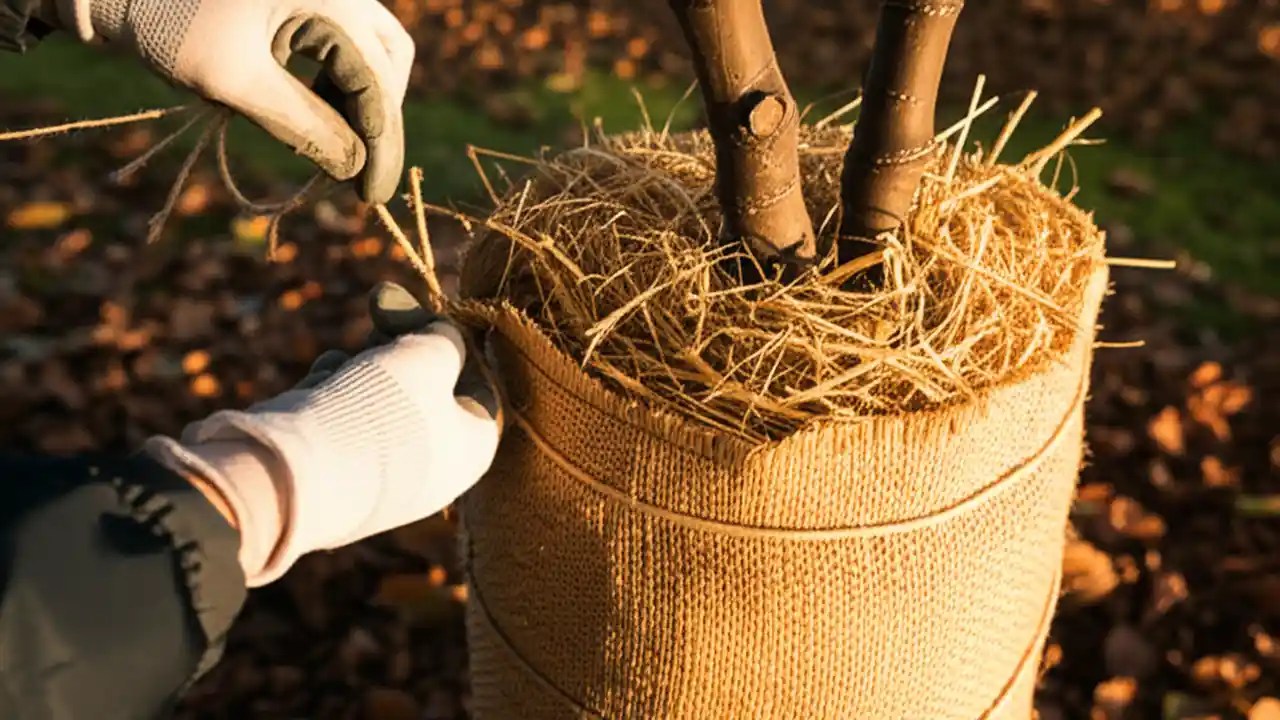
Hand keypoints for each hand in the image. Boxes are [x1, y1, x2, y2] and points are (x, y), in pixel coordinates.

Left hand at [52, 0, 412, 202]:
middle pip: (390, 59)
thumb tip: (355, 167)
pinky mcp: (309, 0)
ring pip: (375, 50)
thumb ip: (301, 124)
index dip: (380, 143)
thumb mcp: (234, 80)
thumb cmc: (170, 24)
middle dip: (379, 121)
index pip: (376, 77)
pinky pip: (347, 43)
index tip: (371, 196)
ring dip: (364, 103)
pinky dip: (342, 83)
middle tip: (364, 178)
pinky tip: (321, 114)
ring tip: (340, 149)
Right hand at [146, 284, 500, 585]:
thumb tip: (442, 331)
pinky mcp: (338, 477)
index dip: (453, 338)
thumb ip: (444, 334)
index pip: (479, 382)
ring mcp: (385, 477)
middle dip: (399, 341)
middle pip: (427, 386)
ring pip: (380, 398)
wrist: (298, 476)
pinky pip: (344, 421)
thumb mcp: (430, 354)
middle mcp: (437, 470)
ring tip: (341, 360)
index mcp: (474, 449)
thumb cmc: (385, 410)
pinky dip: (332, 392)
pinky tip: (317, 384)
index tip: (428, 310)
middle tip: (377, 301)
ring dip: (361, 364)